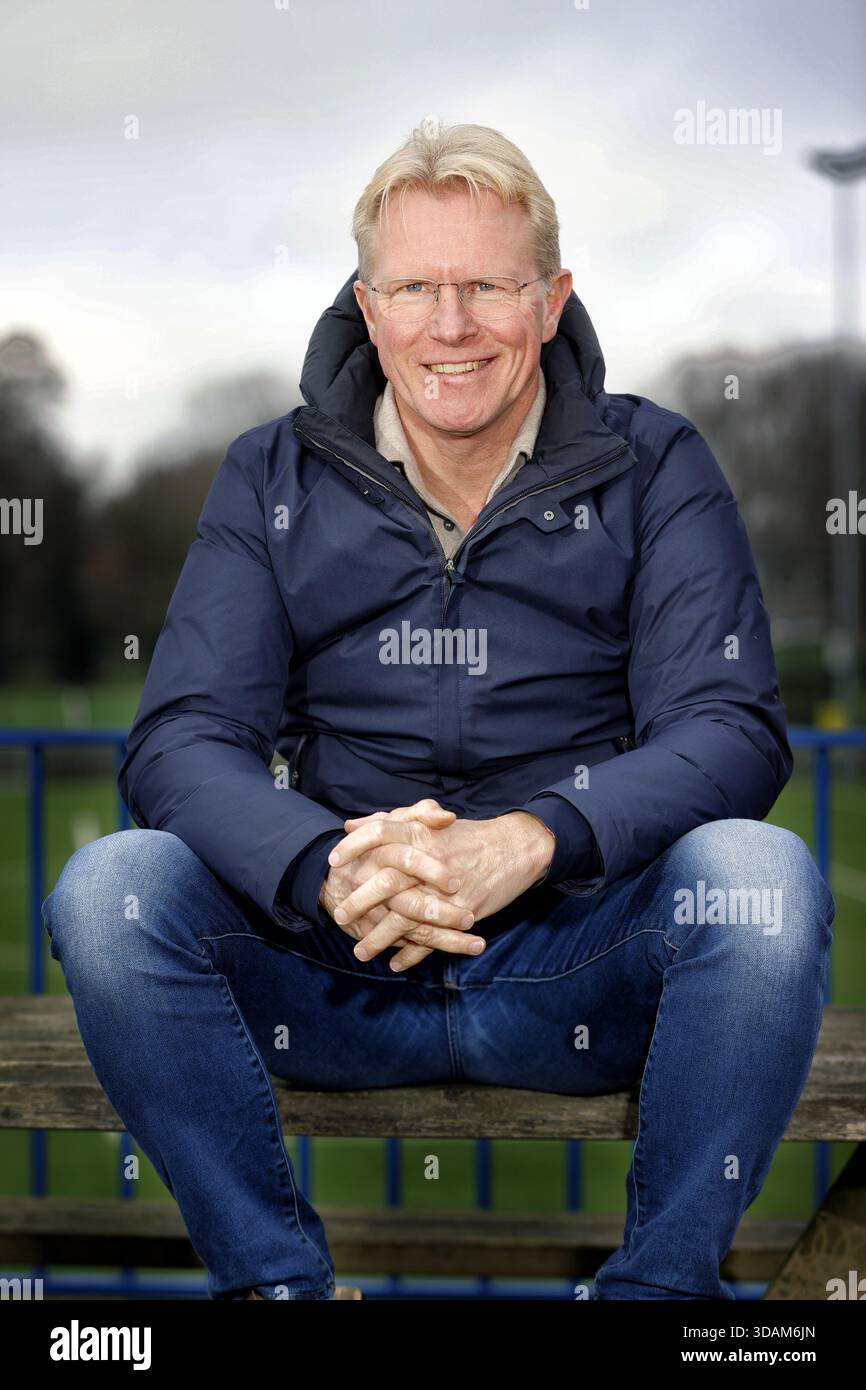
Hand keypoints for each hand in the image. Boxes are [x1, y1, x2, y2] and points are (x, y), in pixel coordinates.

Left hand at [332, 804, 554, 967]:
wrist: (515, 848)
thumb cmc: (469, 836)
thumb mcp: (429, 821)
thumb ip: (390, 821)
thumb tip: (350, 825)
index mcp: (421, 832)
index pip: (379, 832)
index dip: (353, 846)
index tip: (334, 861)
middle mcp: (430, 860)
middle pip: (386, 881)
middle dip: (359, 902)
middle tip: (339, 915)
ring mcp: (446, 890)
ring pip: (405, 917)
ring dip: (379, 938)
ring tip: (360, 953)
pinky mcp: (462, 912)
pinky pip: (432, 937)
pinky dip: (413, 954)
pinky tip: (396, 963)